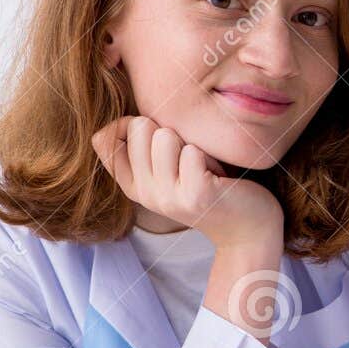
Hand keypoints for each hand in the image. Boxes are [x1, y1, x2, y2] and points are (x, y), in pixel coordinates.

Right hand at [92, 116, 281, 249]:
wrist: (246, 229)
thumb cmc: (209, 184)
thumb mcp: (169, 169)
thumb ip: (145, 146)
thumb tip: (128, 118)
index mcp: (132, 185)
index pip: (102, 140)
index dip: (127, 123)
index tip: (155, 134)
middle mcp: (145, 193)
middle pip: (139, 127)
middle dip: (169, 129)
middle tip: (188, 156)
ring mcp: (168, 197)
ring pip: (165, 136)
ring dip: (191, 143)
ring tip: (203, 167)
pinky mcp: (195, 195)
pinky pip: (193, 151)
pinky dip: (210, 157)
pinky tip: (217, 178)